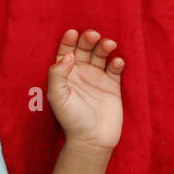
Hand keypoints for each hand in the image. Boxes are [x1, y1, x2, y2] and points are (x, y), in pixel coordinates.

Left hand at [46, 29, 123, 154]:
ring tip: (108, 44)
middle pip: (85, 49)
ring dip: (104, 46)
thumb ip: (58, 74)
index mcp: (65, 74)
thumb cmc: (71, 119)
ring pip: (101, 55)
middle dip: (88, 39)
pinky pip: (115, 68)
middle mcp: (81, 73)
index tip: (72, 33)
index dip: (69, 40)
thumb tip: (69, 55)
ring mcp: (97, 78)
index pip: (66, 51)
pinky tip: (116, 62)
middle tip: (93, 35)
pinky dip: (117, 62)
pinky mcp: (113, 85)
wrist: (92, 139)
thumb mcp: (57, 96)